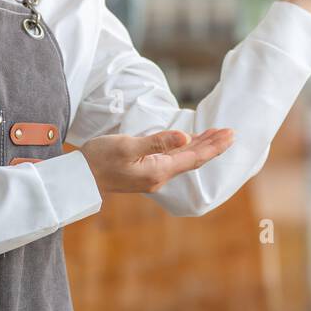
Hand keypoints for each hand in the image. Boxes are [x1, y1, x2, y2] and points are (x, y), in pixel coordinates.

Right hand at [79, 128, 234, 193]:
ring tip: (216, 135)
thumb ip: (157, 141)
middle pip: (193, 159)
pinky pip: (174, 160)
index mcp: (159, 170)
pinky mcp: (145, 172)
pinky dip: (186, 149)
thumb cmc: (99, 159)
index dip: (214, 145)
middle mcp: (160, 176)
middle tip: (231, 132)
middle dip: (213, 145)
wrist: (80, 178)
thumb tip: (185, 136)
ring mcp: (153, 175)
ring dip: (201, 146)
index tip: (231, 134)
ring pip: (184, 159)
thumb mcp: (127, 145)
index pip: (195, 157)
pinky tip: (190, 143)